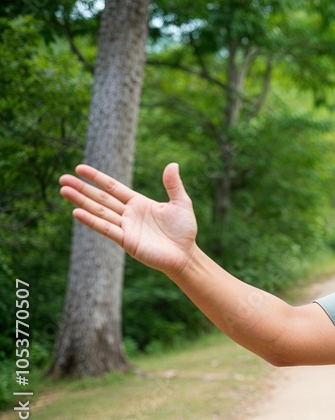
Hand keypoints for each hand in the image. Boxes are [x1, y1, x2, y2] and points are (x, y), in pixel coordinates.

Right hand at [59, 163, 198, 276]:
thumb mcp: (181, 203)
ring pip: (99, 211)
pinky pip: (106, 229)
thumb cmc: (184, 230)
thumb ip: (173, 185)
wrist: (185, 255)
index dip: (97, 178)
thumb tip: (172, 164)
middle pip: (101, 198)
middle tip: (62, 179)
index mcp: (138, 203)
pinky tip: (77, 213)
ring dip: (81, 202)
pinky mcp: (126, 241)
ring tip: (63, 191)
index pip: (113, 187)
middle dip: (81, 189)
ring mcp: (125, 227)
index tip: (79, 168)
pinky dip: (92, 221)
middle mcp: (128, 214)